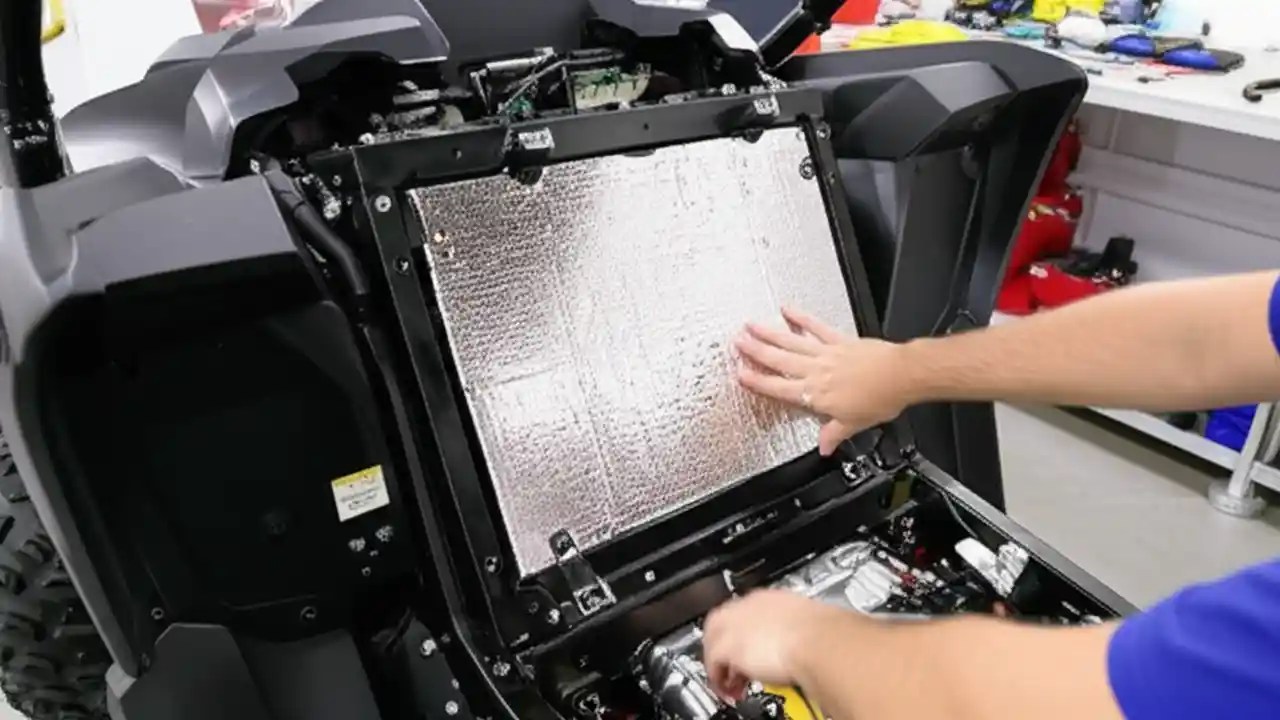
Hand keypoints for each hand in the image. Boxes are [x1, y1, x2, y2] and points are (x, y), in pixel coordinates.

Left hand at [701, 590, 842, 700]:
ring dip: (720, 663)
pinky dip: (718, 678)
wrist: (820, 641)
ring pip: (713, 640)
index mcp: (772, 599)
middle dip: (724, 646)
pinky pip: (712, 662)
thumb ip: (799, 633)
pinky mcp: (729, 646)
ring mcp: (737, 624)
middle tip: (732, 667)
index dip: (744, 633)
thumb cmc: (825, 635)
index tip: (748, 649)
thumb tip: (806, 646)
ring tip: (730, 683)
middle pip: (722, 623)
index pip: (747, 612)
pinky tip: (729, 690)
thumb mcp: (810, 627)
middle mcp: (751, 607)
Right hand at [735, 308, 914, 454]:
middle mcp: (816, 372)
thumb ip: (833, 434)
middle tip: (737, 342)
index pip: (779, 388)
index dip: (757, 382)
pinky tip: (788, 310)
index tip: (741, 374)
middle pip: (779, 361)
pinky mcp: (839, 340)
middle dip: (755, 352)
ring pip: (791, 342)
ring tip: (751, 325)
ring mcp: (826, 354)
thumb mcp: (853, 424)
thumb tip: (824, 448)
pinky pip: (816, 328)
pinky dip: (801, 317)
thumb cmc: (880, 399)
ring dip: (769, 333)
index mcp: (816, 395)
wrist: (899, 376)